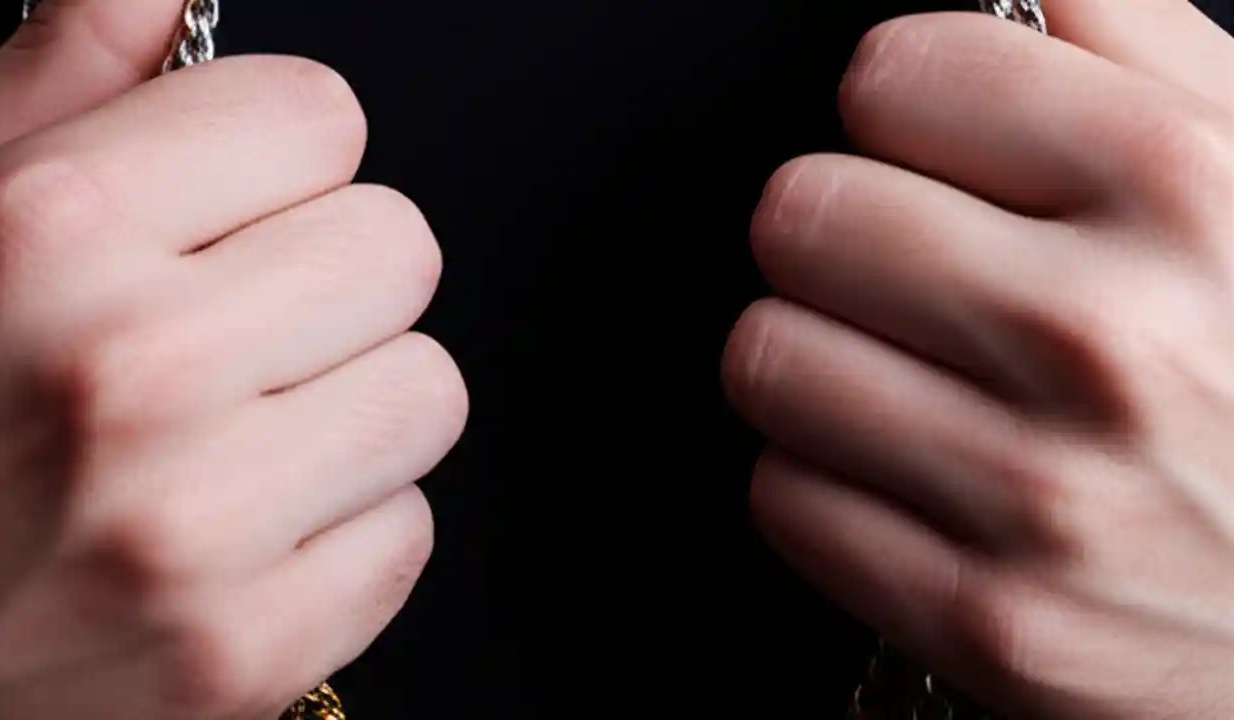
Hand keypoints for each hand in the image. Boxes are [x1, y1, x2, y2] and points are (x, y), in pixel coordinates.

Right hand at [0, 2, 465, 717]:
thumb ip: (62, 84)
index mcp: (43, 231)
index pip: (319, 114)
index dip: (279, 156)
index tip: (236, 202)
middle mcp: (128, 375)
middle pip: (398, 245)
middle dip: (329, 274)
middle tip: (236, 327)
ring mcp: (192, 532)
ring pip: (426, 389)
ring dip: (349, 401)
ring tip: (238, 434)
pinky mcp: (244, 654)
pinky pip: (406, 531)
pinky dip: (341, 527)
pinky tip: (241, 534)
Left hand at [723, 1, 1233, 716]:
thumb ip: (1129, 49)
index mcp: (1178, 186)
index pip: (891, 73)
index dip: (902, 103)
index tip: (926, 144)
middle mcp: (1100, 338)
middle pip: (798, 215)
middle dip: (836, 232)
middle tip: (897, 268)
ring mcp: (1038, 495)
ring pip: (766, 357)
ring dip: (816, 357)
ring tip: (903, 373)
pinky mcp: (988, 619)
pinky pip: (784, 497)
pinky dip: (826, 480)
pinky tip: (910, 473)